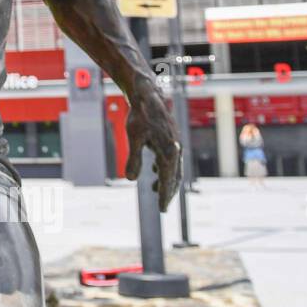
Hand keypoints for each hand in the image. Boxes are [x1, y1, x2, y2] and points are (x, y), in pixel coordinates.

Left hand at [125, 85, 181, 211]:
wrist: (147, 97)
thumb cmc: (140, 117)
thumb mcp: (133, 138)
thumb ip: (133, 159)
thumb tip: (131, 179)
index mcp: (168, 151)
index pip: (168, 179)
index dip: (165, 196)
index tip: (162, 210)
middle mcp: (175, 149)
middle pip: (175, 177)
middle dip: (169, 193)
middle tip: (163, 207)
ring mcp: (175, 144)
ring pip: (174, 168)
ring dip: (168, 182)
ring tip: (157, 191)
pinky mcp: (172, 140)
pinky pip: (172, 159)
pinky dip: (166, 169)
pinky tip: (156, 171)